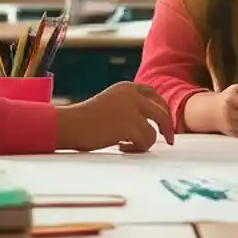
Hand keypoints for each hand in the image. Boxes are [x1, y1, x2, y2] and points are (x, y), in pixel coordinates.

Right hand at [56, 82, 174, 152]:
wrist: (68, 124)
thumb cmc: (83, 120)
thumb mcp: (109, 104)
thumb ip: (127, 107)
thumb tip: (148, 123)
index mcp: (126, 88)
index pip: (153, 94)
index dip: (162, 108)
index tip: (164, 121)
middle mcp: (132, 95)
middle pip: (162, 111)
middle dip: (168, 127)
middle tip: (169, 140)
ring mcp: (132, 109)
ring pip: (156, 130)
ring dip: (146, 142)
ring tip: (127, 146)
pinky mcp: (130, 125)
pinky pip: (147, 141)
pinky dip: (137, 148)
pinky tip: (121, 147)